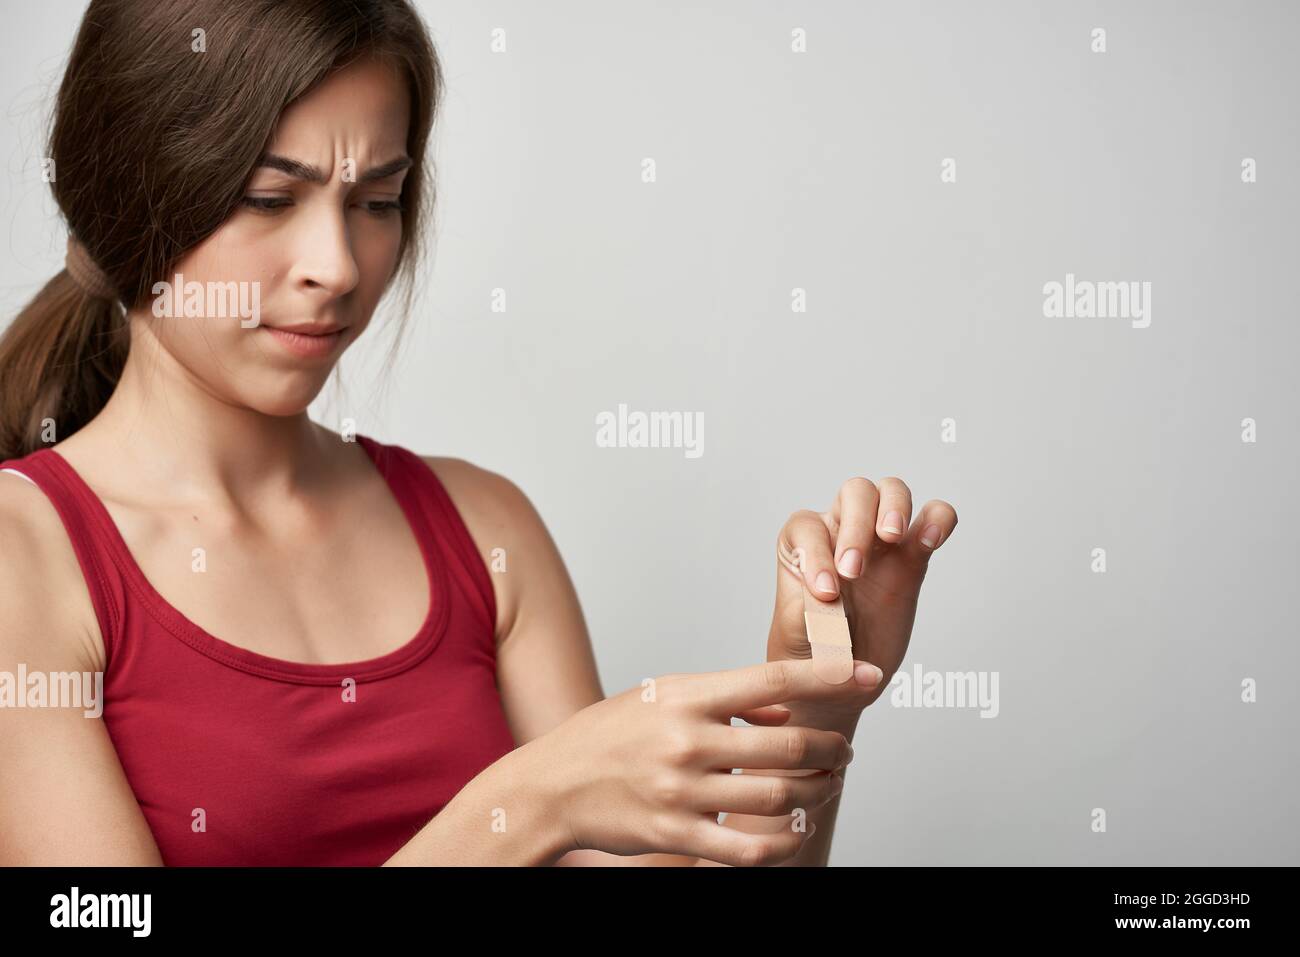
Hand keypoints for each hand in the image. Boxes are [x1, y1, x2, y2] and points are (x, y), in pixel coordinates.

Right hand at [538, 658, 881, 864]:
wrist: (552, 785)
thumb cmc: (610, 735)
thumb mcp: (662, 696)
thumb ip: (725, 700)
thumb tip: (784, 708)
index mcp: (687, 697)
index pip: (774, 680)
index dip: (830, 677)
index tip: (871, 675)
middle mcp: (689, 742)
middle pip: (789, 747)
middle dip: (833, 750)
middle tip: (845, 751)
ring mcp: (684, 792)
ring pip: (780, 798)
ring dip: (818, 792)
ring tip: (826, 785)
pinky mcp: (679, 835)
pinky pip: (750, 847)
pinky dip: (785, 842)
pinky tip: (797, 830)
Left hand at [768, 477, 956, 723]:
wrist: (836, 685)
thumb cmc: (807, 654)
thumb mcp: (798, 635)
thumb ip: (810, 609)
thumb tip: (833, 594)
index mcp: (800, 544)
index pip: (808, 527)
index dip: (816, 554)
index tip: (826, 594)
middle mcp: (839, 532)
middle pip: (854, 493)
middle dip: (856, 526)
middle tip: (854, 571)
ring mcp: (879, 543)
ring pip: (890, 491)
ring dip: (893, 507)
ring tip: (892, 537)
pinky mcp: (912, 560)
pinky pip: (933, 519)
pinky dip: (937, 520)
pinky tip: (930, 541)